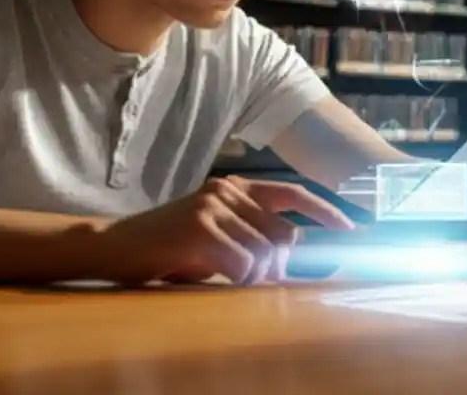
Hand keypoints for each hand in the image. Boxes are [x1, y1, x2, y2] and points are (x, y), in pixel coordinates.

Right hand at [92, 176, 354, 285]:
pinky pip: (243, 263)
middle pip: (284, 236)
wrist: (115, 246)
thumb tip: (293, 262)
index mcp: (236, 188)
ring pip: (265, 253)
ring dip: (252, 277)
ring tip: (222, 275)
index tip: (350, 229)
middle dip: (276, 267)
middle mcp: (229, 190)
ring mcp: (215, 205)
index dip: (325, 212)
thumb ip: (252, 240)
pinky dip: (236, 279)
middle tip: (247, 279)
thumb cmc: (170, 248)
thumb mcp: (217, 237)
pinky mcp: (200, 226)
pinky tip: (211, 274)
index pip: (293, 194)